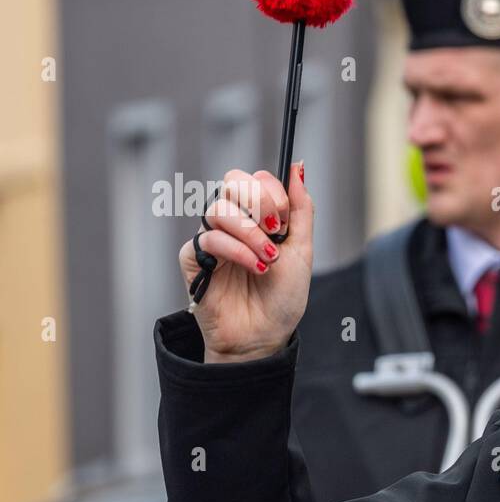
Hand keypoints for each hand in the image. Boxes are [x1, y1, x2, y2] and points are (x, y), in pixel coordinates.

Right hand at [178, 163, 312, 362]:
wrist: (264, 335)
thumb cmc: (282, 297)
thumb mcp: (302, 250)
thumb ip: (301, 209)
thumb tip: (298, 166)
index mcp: (259, 217)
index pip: (256, 179)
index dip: (272, 191)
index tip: (286, 219)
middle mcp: (234, 222)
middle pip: (232, 181)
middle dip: (259, 202)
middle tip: (275, 230)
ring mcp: (213, 238)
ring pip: (219, 209)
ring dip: (250, 233)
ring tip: (267, 260)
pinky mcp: (194, 259)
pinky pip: (207, 239)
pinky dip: (235, 251)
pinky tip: (254, 268)